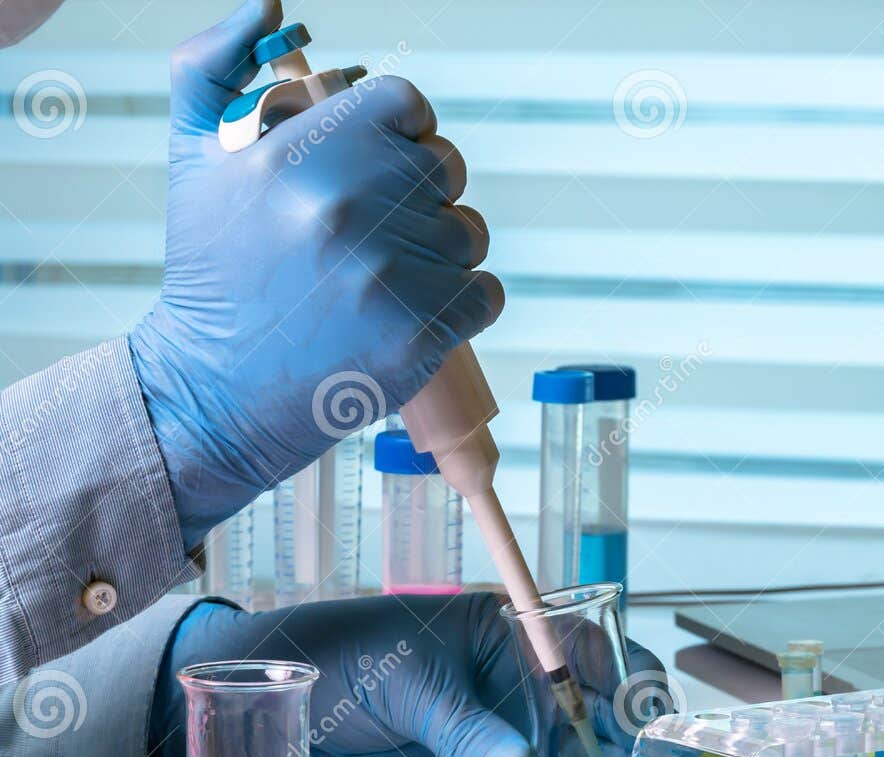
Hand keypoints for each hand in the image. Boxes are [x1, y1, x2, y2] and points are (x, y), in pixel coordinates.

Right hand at [129, 0, 503, 548]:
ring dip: (442, 252)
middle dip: (419, 195)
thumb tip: (269, 6)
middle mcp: (347, 205)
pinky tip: (410, 314)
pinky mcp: (420, 334)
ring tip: (382, 279)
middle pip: (446, 166)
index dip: (401, 133)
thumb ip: (216, 64)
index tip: (377, 166)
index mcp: (300, 150)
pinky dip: (462, 304)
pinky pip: (487, 292)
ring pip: (470, 230)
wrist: (214, 390)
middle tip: (372, 233)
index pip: (408, 103)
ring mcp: (389, 273)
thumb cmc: (215, 271)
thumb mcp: (194, 156)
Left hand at [150, 593, 670, 756]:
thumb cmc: (338, 661)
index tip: (645, 710)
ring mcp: (510, 741)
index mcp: (513, 633)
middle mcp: (524, 688)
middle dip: (632, 742)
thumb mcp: (403, 682)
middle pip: (600, 713)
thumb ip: (461, 725)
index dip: (629, 676)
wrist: (275, 714)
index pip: (590, 648)